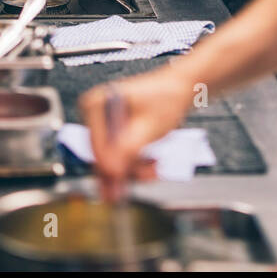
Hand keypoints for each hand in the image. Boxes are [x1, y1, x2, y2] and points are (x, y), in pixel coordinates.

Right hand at [79, 68, 194, 198]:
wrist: (181, 87)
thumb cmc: (167, 97)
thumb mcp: (148, 127)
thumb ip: (127, 149)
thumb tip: (111, 171)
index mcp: (97, 104)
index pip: (97, 146)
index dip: (109, 168)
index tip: (117, 189)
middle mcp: (96, 113)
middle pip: (104, 155)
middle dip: (126, 169)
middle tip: (142, 181)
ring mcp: (105, 122)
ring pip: (113, 159)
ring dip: (134, 168)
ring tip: (154, 168)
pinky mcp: (114, 130)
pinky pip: (120, 155)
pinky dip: (135, 163)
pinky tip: (151, 163)